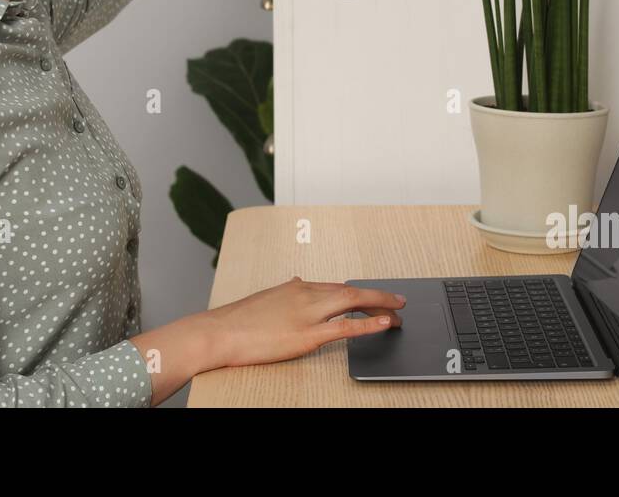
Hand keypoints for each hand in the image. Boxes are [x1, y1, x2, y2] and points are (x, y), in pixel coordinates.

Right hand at [200, 277, 406, 368]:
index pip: (336, 286)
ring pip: (353, 302)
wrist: (219, 332)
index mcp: (296, 287)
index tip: (372, 298)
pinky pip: (346, 328)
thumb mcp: (266, 298)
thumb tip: (297, 283)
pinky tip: (385, 323)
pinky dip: (369, 324)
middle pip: (351, 291)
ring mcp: (307, 314)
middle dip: (378, 296)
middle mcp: (305, 294)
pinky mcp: (307, 335)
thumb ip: (286, 292)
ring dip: (380, 306)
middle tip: (398, 301)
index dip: (359, 294)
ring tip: (399, 312)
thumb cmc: (238, 320)